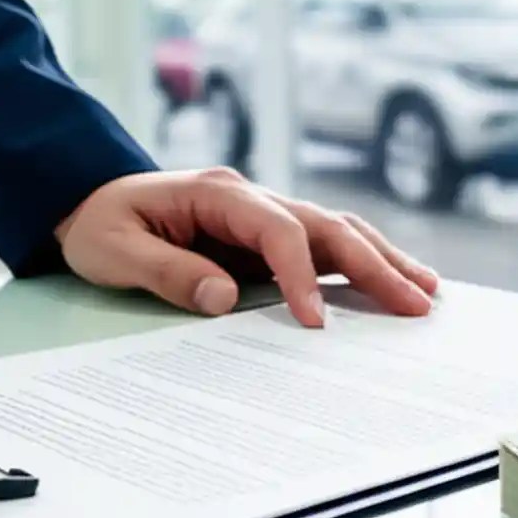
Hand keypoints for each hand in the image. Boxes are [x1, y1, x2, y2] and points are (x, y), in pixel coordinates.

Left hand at [54, 168, 438, 326]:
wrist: (89, 201)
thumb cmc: (99, 225)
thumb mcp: (114, 251)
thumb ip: (167, 273)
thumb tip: (225, 299)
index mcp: (218, 194)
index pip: (278, 230)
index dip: (303, 274)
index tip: (316, 323)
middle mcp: (252, 197)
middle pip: (328, 225)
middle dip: (376, 265)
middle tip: (416, 303)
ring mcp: (264, 214)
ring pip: (338, 230)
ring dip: (384, 259)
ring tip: (428, 291)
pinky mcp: (268, 236)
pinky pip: (324, 246)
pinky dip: (363, 263)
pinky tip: (393, 282)